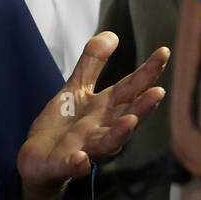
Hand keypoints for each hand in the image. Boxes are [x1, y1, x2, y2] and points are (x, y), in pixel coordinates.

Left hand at [17, 35, 168, 199]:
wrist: (37, 160)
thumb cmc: (62, 125)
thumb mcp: (75, 89)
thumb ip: (92, 64)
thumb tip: (112, 34)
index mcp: (103, 109)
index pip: (129, 88)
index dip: (146, 72)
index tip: (163, 52)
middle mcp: (100, 129)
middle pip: (126, 116)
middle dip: (143, 107)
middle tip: (159, 92)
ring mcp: (84, 148)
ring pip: (107, 143)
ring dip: (120, 134)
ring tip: (131, 121)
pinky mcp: (63, 164)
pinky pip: (73, 166)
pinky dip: (78, 164)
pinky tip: (81, 159)